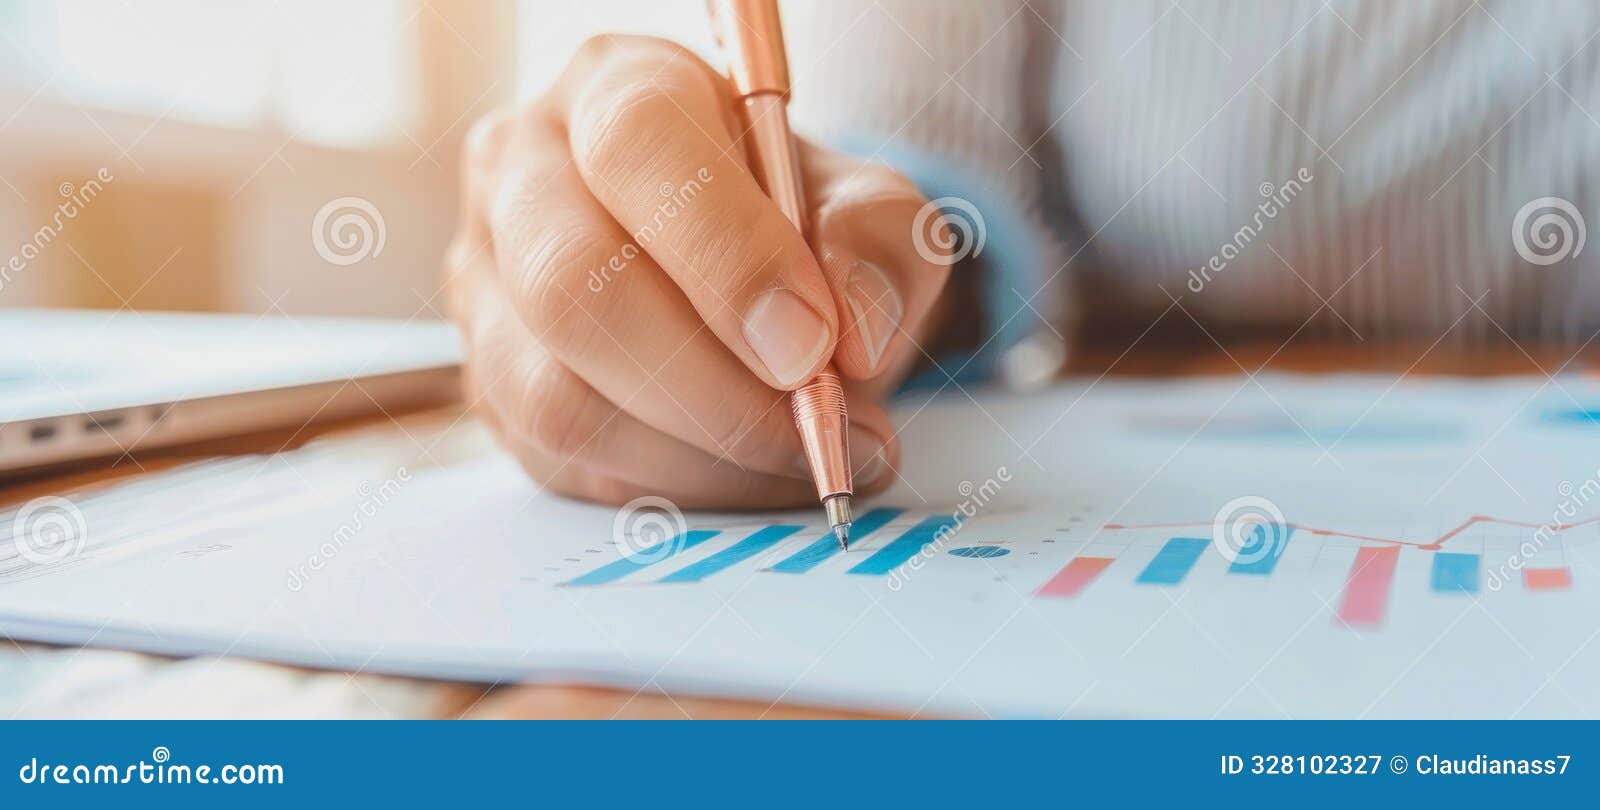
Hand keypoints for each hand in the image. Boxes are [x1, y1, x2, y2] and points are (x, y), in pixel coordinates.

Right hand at [445, 35, 950, 508]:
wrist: (753, 277)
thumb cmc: (797, 225)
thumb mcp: (869, 208)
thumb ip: (879, 244)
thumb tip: (851, 329)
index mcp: (616, 85)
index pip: (639, 146)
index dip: (726, 253)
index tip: (812, 344)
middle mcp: (522, 170)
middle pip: (570, 285)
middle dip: (711, 387)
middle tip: (816, 426)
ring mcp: (486, 281)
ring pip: (556, 395)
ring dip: (699, 454)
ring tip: (801, 455)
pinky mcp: (488, 380)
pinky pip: (562, 460)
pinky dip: (672, 485)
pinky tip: (745, 472)